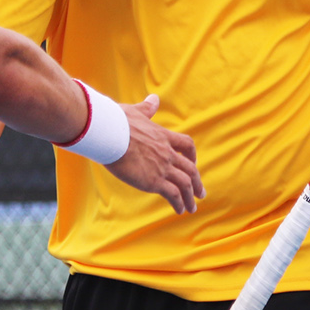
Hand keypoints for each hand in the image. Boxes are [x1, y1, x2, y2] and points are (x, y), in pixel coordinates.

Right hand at [102, 95, 204, 213]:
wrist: (109, 133)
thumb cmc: (117, 121)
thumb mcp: (136, 112)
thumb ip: (146, 108)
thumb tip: (154, 98)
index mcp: (163, 136)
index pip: (187, 145)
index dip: (192, 156)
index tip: (193, 164)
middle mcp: (167, 153)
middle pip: (190, 169)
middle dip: (197, 182)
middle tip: (201, 193)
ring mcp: (162, 167)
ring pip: (185, 184)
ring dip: (190, 197)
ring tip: (192, 208)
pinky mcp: (153, 181)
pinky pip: (172, 194)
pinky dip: (179, 203)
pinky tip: (179, 210)